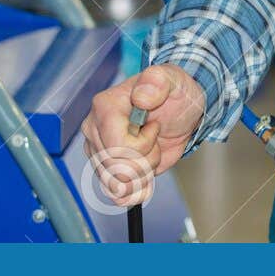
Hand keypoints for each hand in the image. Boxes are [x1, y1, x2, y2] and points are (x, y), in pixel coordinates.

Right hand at [80, 64, 205, 206]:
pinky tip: (147, 177)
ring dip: (143, 174)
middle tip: (156, 139)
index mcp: (104, 106)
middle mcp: (94, 130)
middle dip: (147, 160)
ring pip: (117, 184)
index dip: (143, 144)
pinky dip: (136, 191)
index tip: (155, 126)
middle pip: (117, 168)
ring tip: (151, 151)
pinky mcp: (106, 169)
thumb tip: (141, 96)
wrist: (180, 111)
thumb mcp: (173, 80)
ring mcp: (98, 152)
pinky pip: (115, 195)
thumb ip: (157, 82)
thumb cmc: (174, 93)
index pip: (117, 146)